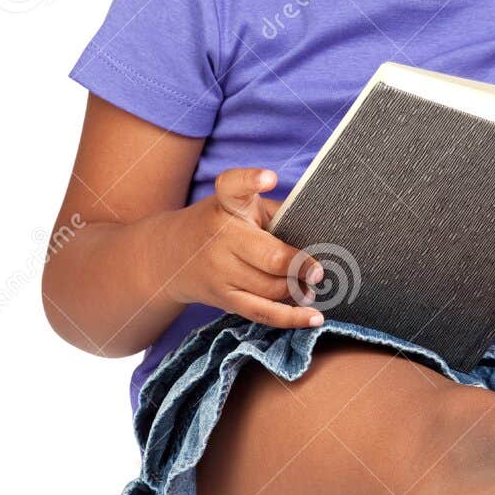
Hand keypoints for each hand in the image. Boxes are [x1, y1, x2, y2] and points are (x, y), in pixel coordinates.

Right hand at [171, 167, 325, 327]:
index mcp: (227, 203)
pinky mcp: (223, 297)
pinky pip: (262, 312)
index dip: (251, 181)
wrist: (171, 254)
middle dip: (300, 266)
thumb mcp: (242, 207)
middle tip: (318, 271)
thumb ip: (276, 214)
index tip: (269, 177)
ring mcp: (219, 270)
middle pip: (270, 257)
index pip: (233, 186)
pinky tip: (313, 317)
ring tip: (312, 286)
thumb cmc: (223, 224)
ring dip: (299, 290)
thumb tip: (323, 239)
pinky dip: (291, 317)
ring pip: (271, 288)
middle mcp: (220, 236)